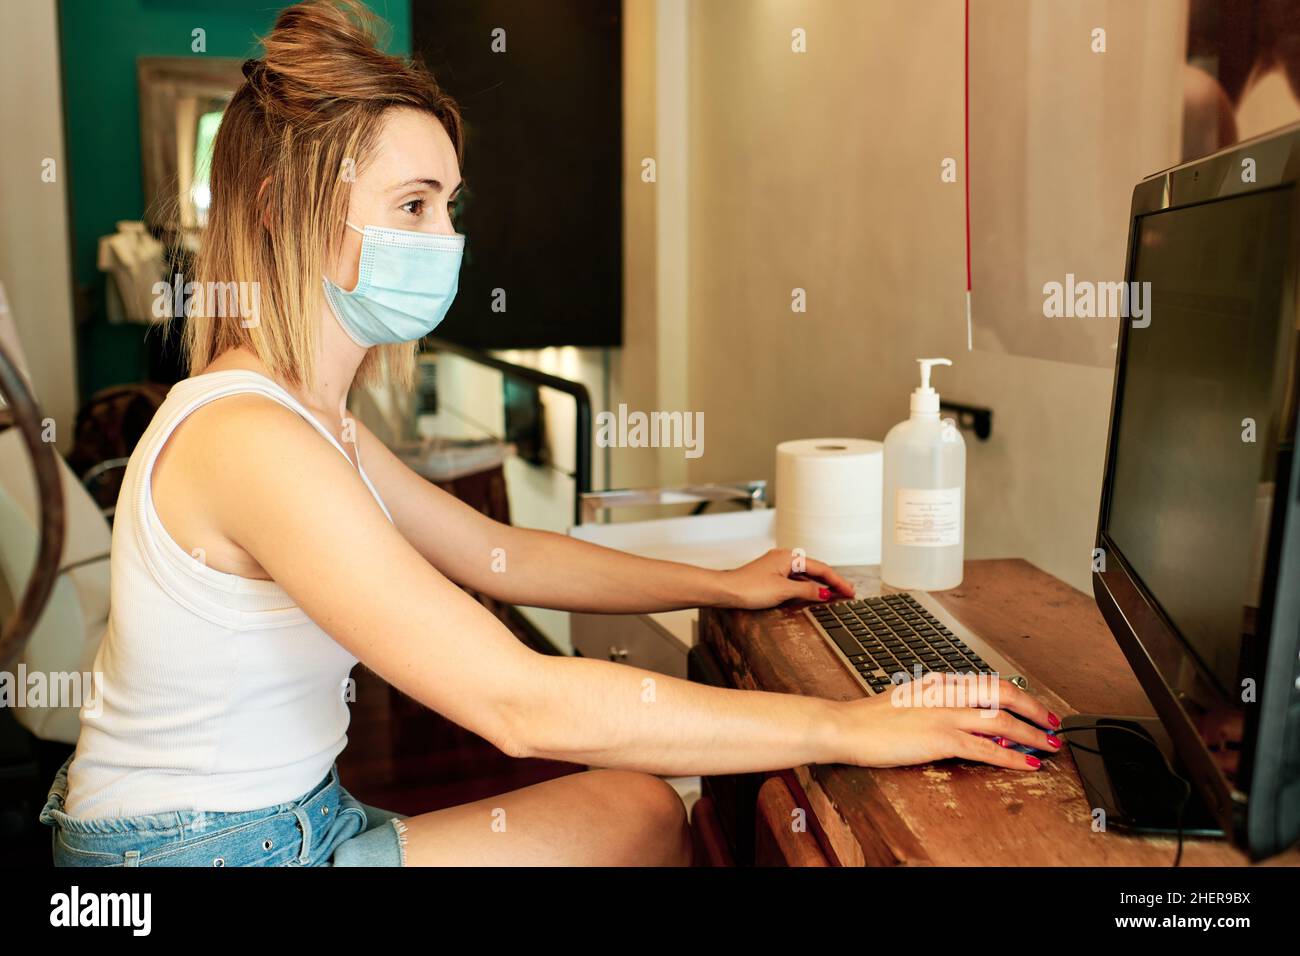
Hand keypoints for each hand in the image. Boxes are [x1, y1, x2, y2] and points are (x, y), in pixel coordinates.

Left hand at [720, 548, 854, 609]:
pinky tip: (811, 596)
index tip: (850, 592)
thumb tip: (825, 594)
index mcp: (789, 557)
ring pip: (805, 576)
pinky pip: (794, 581)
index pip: (821, 569)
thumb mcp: (783, 591)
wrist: (724, 591)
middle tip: (847, 593)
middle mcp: (784, 558)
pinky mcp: (770, 576)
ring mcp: (776, 567)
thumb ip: (807, 592)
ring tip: (834, 596)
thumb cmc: (748, 588)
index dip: (838, 581)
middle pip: (814, 570)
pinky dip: (806, 588)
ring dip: (820, 586)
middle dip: (832, 582)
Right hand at [834, 674, 1062, 770]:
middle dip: (1034, 709)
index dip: (1017, 695)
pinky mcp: (941, 738)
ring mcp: (945, 714)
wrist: (846, 726)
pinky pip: (986, 748)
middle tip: (1052, 724)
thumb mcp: (908, 701)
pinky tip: (1026, 764)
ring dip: (1031, 734)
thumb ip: (936, 705)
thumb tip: (962, 717)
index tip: (1033, 707)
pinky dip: (1012, 756)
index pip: (989, 683)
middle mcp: (947, 692)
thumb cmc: (869, 718)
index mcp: (939, 681)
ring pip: (1002, 719)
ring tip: (1048, 746)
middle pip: (1004, 693)